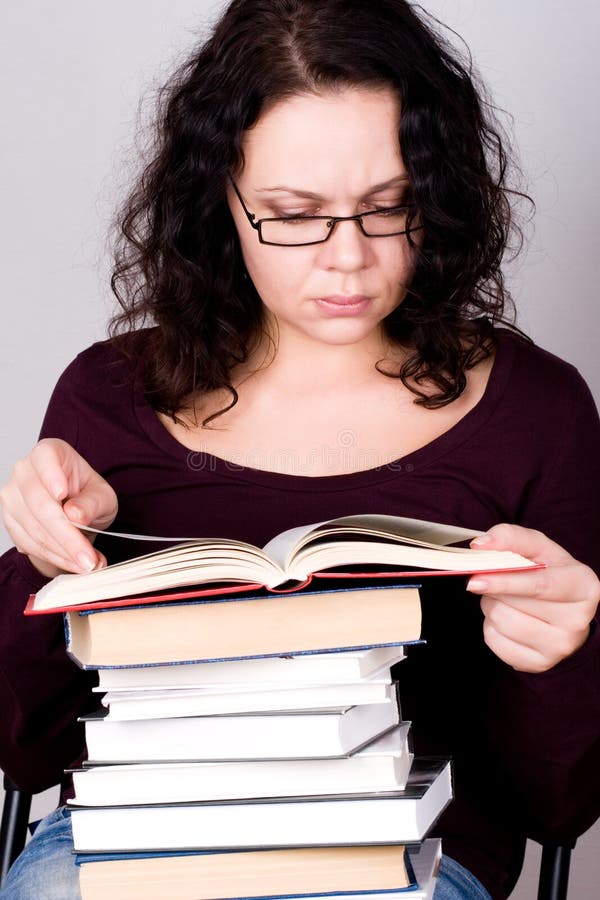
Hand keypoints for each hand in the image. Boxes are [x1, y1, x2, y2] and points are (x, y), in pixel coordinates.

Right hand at [0, 438, 117, 577]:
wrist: (73, 514)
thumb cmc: (87, 496)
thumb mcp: (103, 496)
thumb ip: (92, 502)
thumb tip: (75, 514)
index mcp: (50, 453)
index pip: (45, 459)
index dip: (52, 476)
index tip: (62, 494)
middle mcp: (24, 470)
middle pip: (40, 503)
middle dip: (67, 536)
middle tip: (89, 558)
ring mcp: (12, 495)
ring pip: (33, 528)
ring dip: (62, 552)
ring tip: (88, 564)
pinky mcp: (9, 519)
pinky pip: (29, 542)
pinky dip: (53, 557)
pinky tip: (73, 563)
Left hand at [466, 523, 599, 672]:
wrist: (562, 609)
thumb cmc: (548, 573)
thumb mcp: (538, 548)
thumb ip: (511, 538)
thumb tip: (481, 545)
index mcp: (583, 586)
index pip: (538, 585)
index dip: (504, 581)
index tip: (475, 579)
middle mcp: (577, 620)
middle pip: (513, 604)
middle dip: (494, 590)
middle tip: (497, 582)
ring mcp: (560, 646)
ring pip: (501, 622)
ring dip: (491, 607)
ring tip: (506, 601)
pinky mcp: (540, 663)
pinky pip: (495, 642)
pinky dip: (492, 628)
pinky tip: (508, 620)